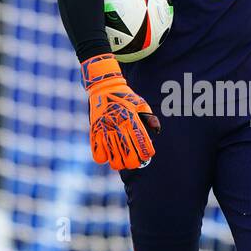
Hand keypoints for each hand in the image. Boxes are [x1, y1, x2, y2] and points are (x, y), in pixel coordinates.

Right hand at [81, 53, 160, 169]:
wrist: (104, 87)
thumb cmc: (126, 98)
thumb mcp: (141, 104)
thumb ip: (150, 118)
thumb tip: (156, 131)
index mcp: (132, 120)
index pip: (143, 145)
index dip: (147, 153)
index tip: (147, 154)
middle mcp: (118, 127)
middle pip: (129, 158)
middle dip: (134, 162)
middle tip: (134, 159)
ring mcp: (105, 131)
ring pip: (114, 160)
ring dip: (120, 163)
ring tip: (122, 159)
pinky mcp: (94, 132)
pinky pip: (98, 155)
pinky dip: (104, 158)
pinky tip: (108, 153)